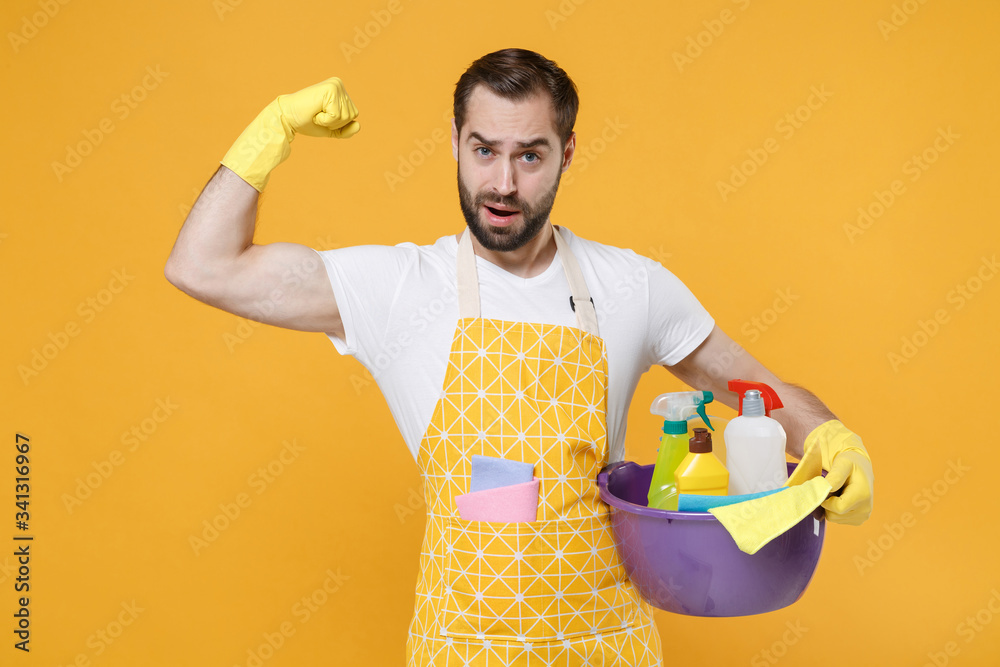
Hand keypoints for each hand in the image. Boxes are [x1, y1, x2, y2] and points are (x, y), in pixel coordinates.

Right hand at [221, 77, 360, 190]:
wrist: (287, 118)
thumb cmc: (307, 122)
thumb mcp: (331, 129)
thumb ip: (346, 130)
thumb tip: (359, 126)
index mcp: (341, 91)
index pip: (353, 115)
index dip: (338, 123)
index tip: (322, 116)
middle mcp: (339, 85)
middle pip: (352, 115)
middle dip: (335, 123)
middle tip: (318, 114)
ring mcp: (335, 85)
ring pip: (345, 116)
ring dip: (329, 121)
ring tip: (316, 113)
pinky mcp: (330, 90)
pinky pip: (337, 115)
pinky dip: (325, 120)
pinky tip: (315, 112)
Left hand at [789, 420, 872, 524]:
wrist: (861, 469)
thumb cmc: (850, 464)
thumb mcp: (842, 464)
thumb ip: (835, 476)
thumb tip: (826, 488)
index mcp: (862, 495)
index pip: (838, 508)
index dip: (825, 500)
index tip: (824, 489)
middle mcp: (865, 509)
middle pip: (834, 515)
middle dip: (828, 503)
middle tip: (832, 489)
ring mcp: (863, 516)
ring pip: (835, 519)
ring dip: (831, 507)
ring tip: (838, 493)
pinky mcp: (859, 520)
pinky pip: (838, 520)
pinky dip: (835, 510)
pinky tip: (841, 499)